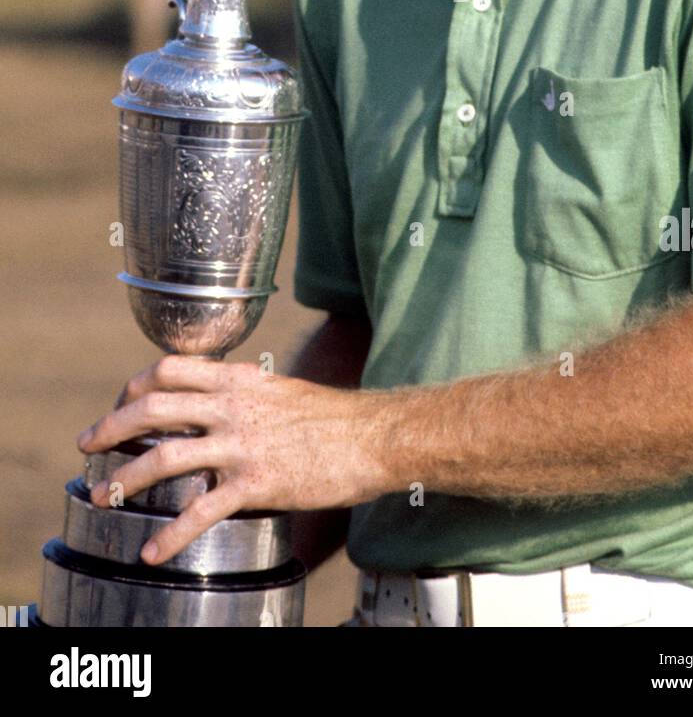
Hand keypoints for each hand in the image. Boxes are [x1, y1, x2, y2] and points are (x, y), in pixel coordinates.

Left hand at [75, 356, 387, 566]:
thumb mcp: (281, 389)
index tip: (121, 403)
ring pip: (165, 455)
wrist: (375, 436)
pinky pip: (202, 510)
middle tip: (88, 446)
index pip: (169, 368)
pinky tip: (154, 551)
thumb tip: (219, 399)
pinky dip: (172, 534)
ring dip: (126, 478)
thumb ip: (245, 393)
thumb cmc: (333, 416)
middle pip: (153, 406)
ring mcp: (242, 444)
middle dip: (111, 427)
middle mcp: (233, 406)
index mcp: (238, 380)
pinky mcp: (257, 483)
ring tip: (104, 497)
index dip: (135, 385)